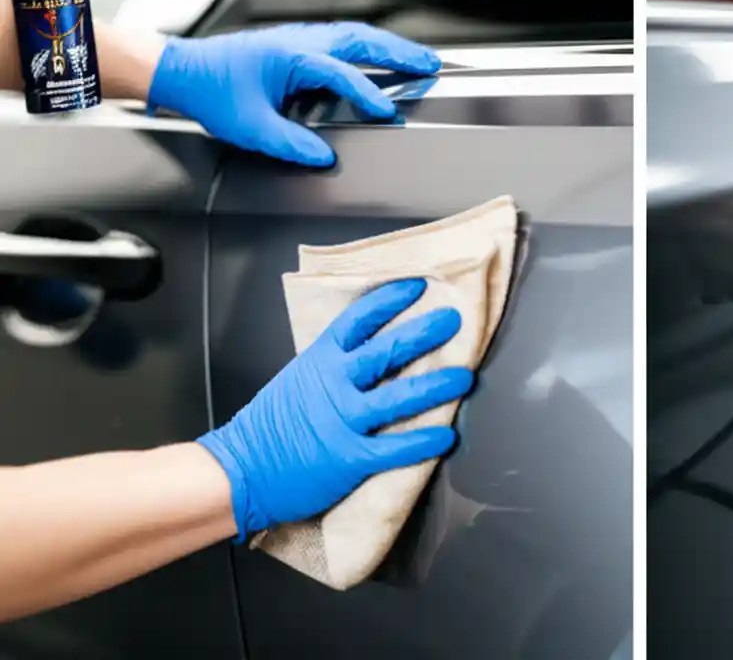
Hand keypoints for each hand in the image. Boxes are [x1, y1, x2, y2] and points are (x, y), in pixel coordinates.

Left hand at [147, 22, 440, 166]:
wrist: (184, 70)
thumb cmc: (212, 92)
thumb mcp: (249, 127)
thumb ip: (289, 144)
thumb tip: (323, 158)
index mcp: (291, 58)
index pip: (341, 73)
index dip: (367, 93)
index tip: (388, 112)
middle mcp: (300, 42)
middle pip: (361, 40)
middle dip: (399, 53)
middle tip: (431, 65)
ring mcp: (300, 39)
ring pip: (355, 35)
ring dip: (389, 46)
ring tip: (419, 58)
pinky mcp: (298, 44)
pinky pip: (344, 39)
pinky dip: (371, 45)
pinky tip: (382, 55)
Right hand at [196, 278, 471, 540]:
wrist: (241, 471)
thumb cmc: (271, 426)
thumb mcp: (297, 379)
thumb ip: (333, 364)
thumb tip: (371, 350)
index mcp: (319, 360)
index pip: (358, 320)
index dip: (389, 301)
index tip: (418, 287)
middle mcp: (333, 384)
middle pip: (385, 351)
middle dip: (423, 333)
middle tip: (453, 321)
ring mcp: (342, 420)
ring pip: (398, 396)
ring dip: (436, 385)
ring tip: (464, 378)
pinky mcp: (350, 458)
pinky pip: (396, 447)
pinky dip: (424, 441)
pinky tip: (446, 436)